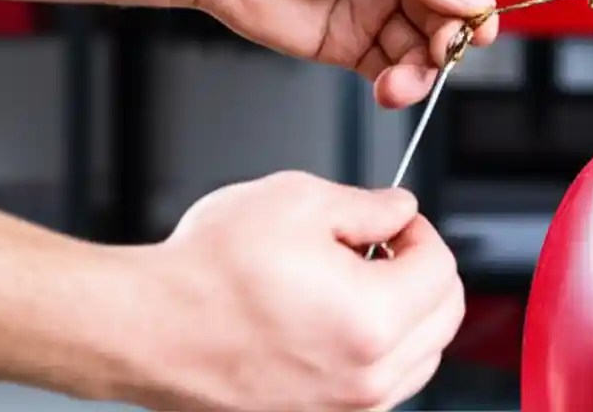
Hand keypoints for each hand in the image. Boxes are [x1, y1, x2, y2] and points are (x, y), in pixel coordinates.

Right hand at [138, 171, 464, 411]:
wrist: (146, 329)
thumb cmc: (208, 271)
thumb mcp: (297, 202)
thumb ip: (368, 206)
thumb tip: (401, 211)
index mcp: (373, 321)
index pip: (441, 268)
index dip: (419, 232)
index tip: (393, 223)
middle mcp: (368, 378)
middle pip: (445, 317)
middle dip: (422, 272)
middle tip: (381, 248)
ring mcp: (346, 409)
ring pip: (420, 355)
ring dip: (406, 313)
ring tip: (351, 283)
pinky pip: (383, 385)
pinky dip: (378, 350)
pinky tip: (334, 319)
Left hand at [193, 0, 498, 107]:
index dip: (473, 6)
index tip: (477, 32)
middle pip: (445, 18)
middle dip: (446, 43)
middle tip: (436, 56)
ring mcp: (373, 8)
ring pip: (420, 51)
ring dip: (420, 72)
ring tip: (402, 82)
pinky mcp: (349, 43)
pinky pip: (389, 70)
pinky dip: (396, 85)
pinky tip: (390, 88)